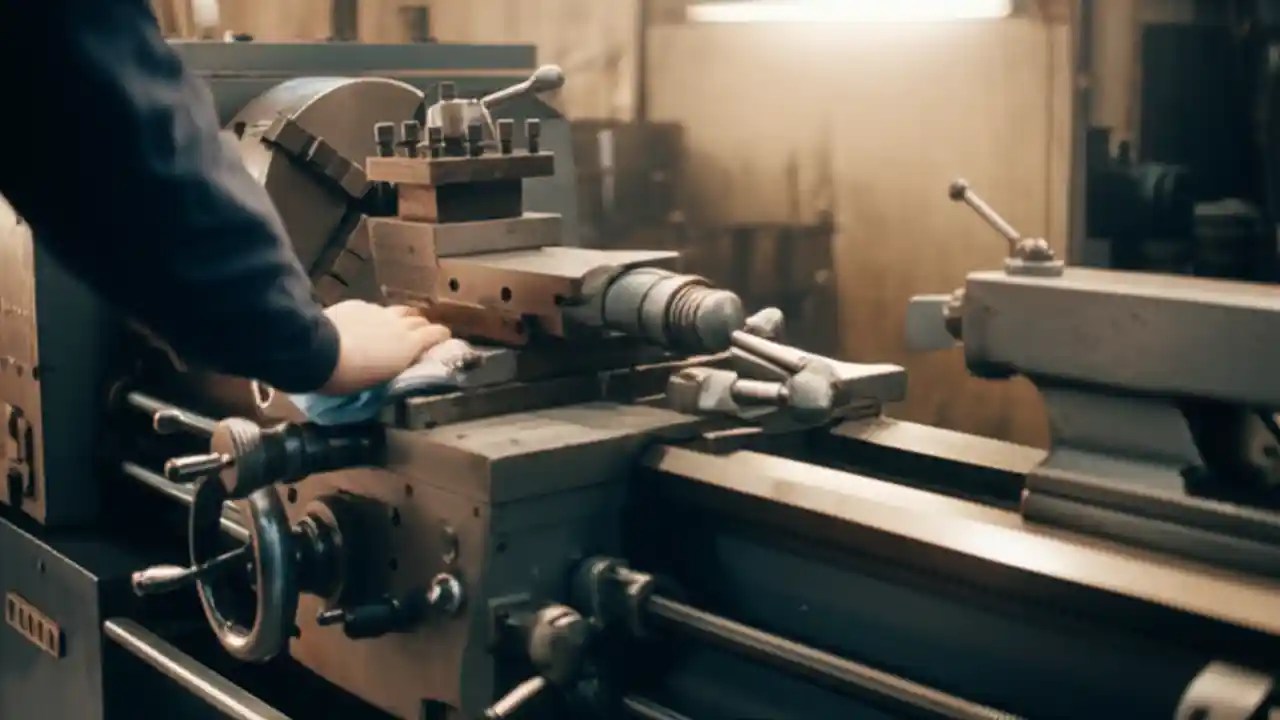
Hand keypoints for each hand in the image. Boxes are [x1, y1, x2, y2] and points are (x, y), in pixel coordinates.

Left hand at [319, 301, 449, 394]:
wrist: (319, 352)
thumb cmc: (352, 376)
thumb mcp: (382, 378)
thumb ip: (396, 363)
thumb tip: (399, 360)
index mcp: (410, 344)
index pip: (437, 333)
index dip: (441, 335)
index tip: (443, 339)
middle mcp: (399, 323)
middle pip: (419, 318)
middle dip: (422, 326)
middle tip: (419, 335)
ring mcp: (377, 311)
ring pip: (398, 310)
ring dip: (402, 318)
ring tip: (397, 326)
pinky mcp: (357, 305)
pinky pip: (374, 309)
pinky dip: (376, 317)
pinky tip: (367, 324)